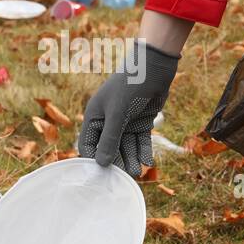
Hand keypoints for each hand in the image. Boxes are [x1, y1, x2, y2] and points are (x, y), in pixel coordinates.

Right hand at [77, 41, 179, 176]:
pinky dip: (143, 150)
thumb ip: (110, 139)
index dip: (94, 159)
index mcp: (94, 117)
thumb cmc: (130, 85)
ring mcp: (125, 122)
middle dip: (117, 162)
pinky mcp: (141, 122)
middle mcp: (108, 121)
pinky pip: (140, 141)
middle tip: (124, 176)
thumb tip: (101, 164)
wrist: (154, 66)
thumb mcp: (118, 113)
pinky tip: (148, 161)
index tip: (103, 174)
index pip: (89, 145)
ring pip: (126, 146)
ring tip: (138, 171)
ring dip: (132, 158)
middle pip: (109, 149)